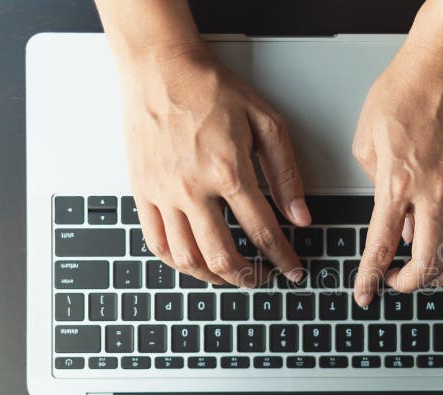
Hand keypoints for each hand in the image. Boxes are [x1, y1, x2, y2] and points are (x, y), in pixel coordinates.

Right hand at [121, 46, 308, 286]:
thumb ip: (286, 172)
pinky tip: (192, 263)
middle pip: (223, 255)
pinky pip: (156, 241)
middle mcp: (192, 187)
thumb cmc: (211, 88)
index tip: (292, 270)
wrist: (161, 67)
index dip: (282, 258)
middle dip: (248, 277)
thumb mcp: (265, 122)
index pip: (262, 231)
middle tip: (261, 279)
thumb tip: (300, 215)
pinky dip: (176, 262)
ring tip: (230, 276)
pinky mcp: (141, 190)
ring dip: (213, 277)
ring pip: (187, 257)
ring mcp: (162, 192)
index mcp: (228, 170)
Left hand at [353, 34, 442, 305]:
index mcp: (397, 181)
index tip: (366, 294)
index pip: (382, 245)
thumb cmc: (406, 90)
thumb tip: (399, 218)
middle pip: (427, 259)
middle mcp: (434, 189)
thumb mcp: (367, 138)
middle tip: (399, 284)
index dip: (370, 277)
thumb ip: (375, 185)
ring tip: (432, 276)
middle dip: (410, 283)